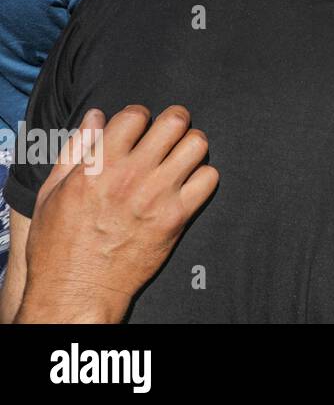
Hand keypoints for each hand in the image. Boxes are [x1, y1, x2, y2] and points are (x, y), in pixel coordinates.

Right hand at [16, 105, 218, 323]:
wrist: (77, 290)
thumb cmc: (58, 242)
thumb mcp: (52, 192)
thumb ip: (75, 149)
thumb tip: (96, 115)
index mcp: (98, 165)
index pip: (135, 114)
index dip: (139, 116)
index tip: (139, 127)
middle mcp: (131, 175)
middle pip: (174, 121)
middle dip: (174, 122)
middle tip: (169, 134)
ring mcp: (157, 195)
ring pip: (197, 145)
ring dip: (191, 146)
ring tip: (181, 156)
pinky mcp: (177, 217)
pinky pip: (209, 179)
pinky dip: (203, 177)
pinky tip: (188, 184)